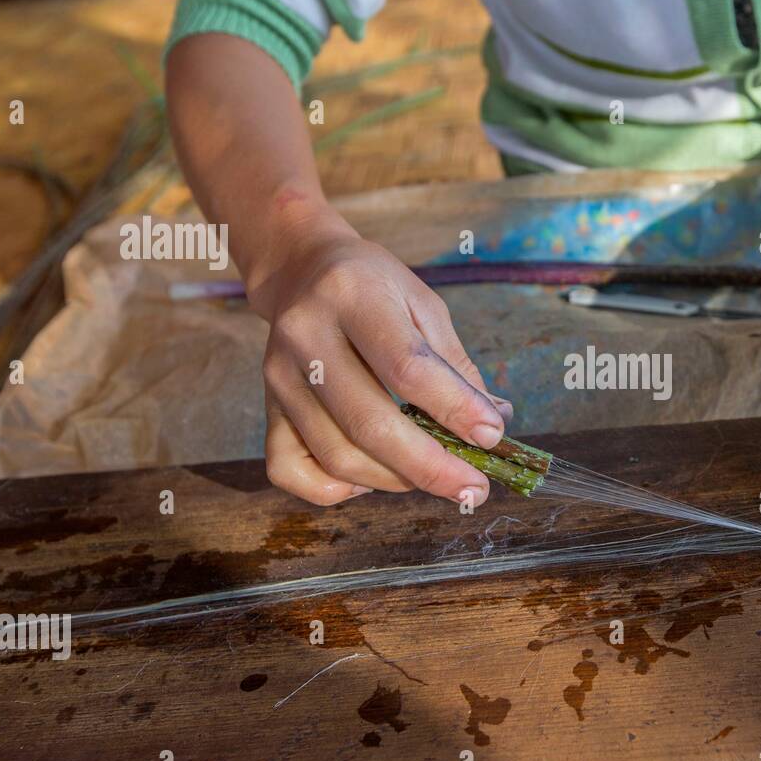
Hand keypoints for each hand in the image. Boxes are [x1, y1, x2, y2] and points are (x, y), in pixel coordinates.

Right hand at [250, 227, 511, 506]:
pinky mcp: (268, 408)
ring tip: (433, 475)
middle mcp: (307, 336)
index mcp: (353, 296)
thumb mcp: (424, 305)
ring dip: (396, 480)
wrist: (302, 270)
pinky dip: (337, 490)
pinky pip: (292, 472)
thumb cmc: (374, 288)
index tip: (492, 436)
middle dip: (430, 468)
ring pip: (337, 456)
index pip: (406, 366)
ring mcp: (280, 376)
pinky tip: (372, 475)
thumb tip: (492, 426)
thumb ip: (455, 366)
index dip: (454, 408)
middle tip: (473, 490)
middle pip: (369, 424)